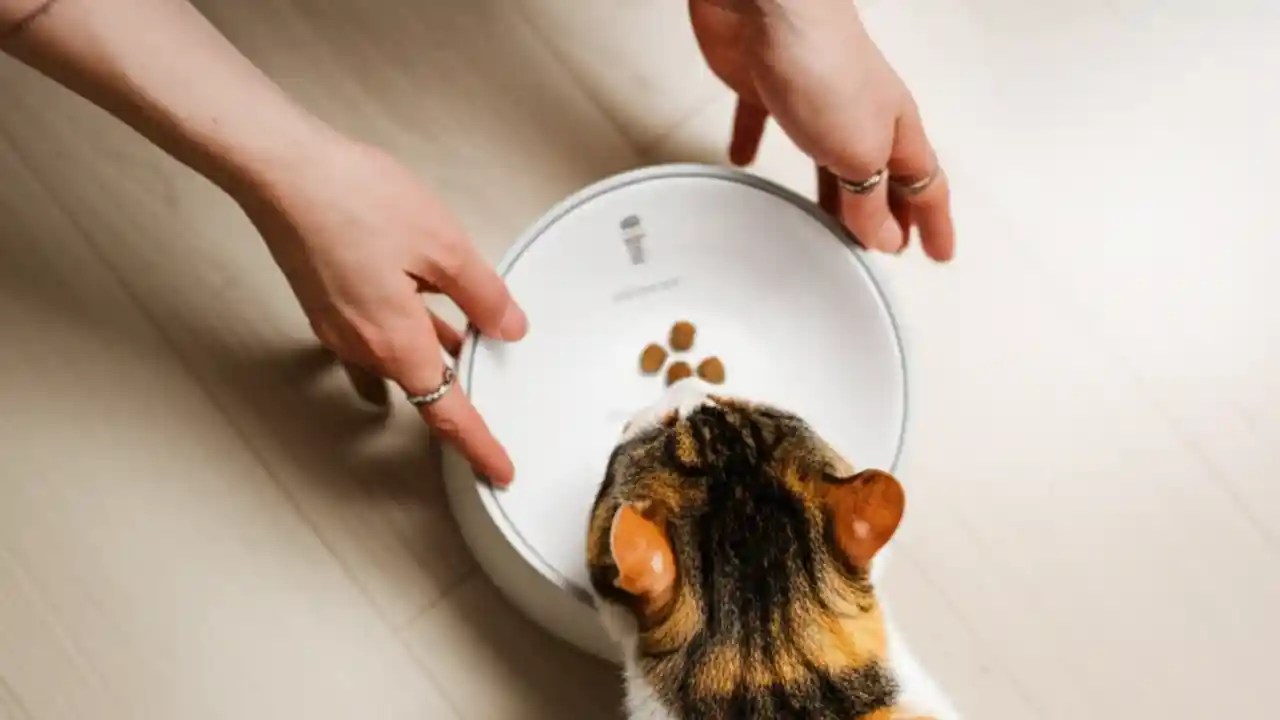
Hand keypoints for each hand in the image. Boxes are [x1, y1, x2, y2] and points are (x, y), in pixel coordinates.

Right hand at [233, 136, 526, 485]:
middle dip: (460, 393)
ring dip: (436, 357)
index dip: (479, 446)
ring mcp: (339, 326)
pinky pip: (377, 334)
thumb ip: (483, 295)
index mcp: (396, 343)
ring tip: (472, 346)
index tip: (499, 471)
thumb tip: (510, 327)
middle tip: (495, 404)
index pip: (447, 413)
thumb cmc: (352, 201)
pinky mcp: (327, 302)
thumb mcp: (444, 247)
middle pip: (422, 388)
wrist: (283, 170)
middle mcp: (362, 346)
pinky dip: (407, 331)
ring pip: (400, 357)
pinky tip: (423, 306)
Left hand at [689, 0, 954, 260]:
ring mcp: (814, 100)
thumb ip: (870, 199)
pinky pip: (762, 123)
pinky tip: (745, 161)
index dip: (934, 224)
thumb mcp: (859, 153)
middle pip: (878, 175)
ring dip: (828, 194)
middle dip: (886, 214)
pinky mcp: (767, 87)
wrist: (769, 8)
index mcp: (894, 130)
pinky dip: (754, 145)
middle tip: (888, 247)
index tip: (939, 256)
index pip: (925, 186)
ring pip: (826, 158)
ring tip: (827, 226)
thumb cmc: (826, 65)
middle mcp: (860, 115)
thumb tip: (884, 238)